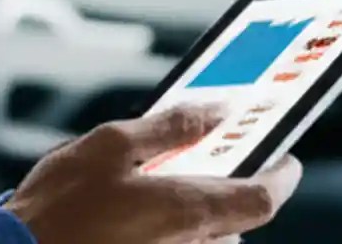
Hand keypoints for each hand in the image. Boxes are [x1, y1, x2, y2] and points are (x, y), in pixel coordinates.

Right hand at [3, 104, 302, 243]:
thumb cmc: (57, 209)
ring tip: (147, 193)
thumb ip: (170, 128)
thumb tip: (216, 111)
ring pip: (202, 242)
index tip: (284, 158)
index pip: (263, 198)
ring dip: (189, 218)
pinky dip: (165, 235)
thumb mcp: (109, 145)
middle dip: (218, 193)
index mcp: (189, 212)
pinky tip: (128, 220)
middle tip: (192, 165)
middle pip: (232, 223)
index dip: (280, 175)